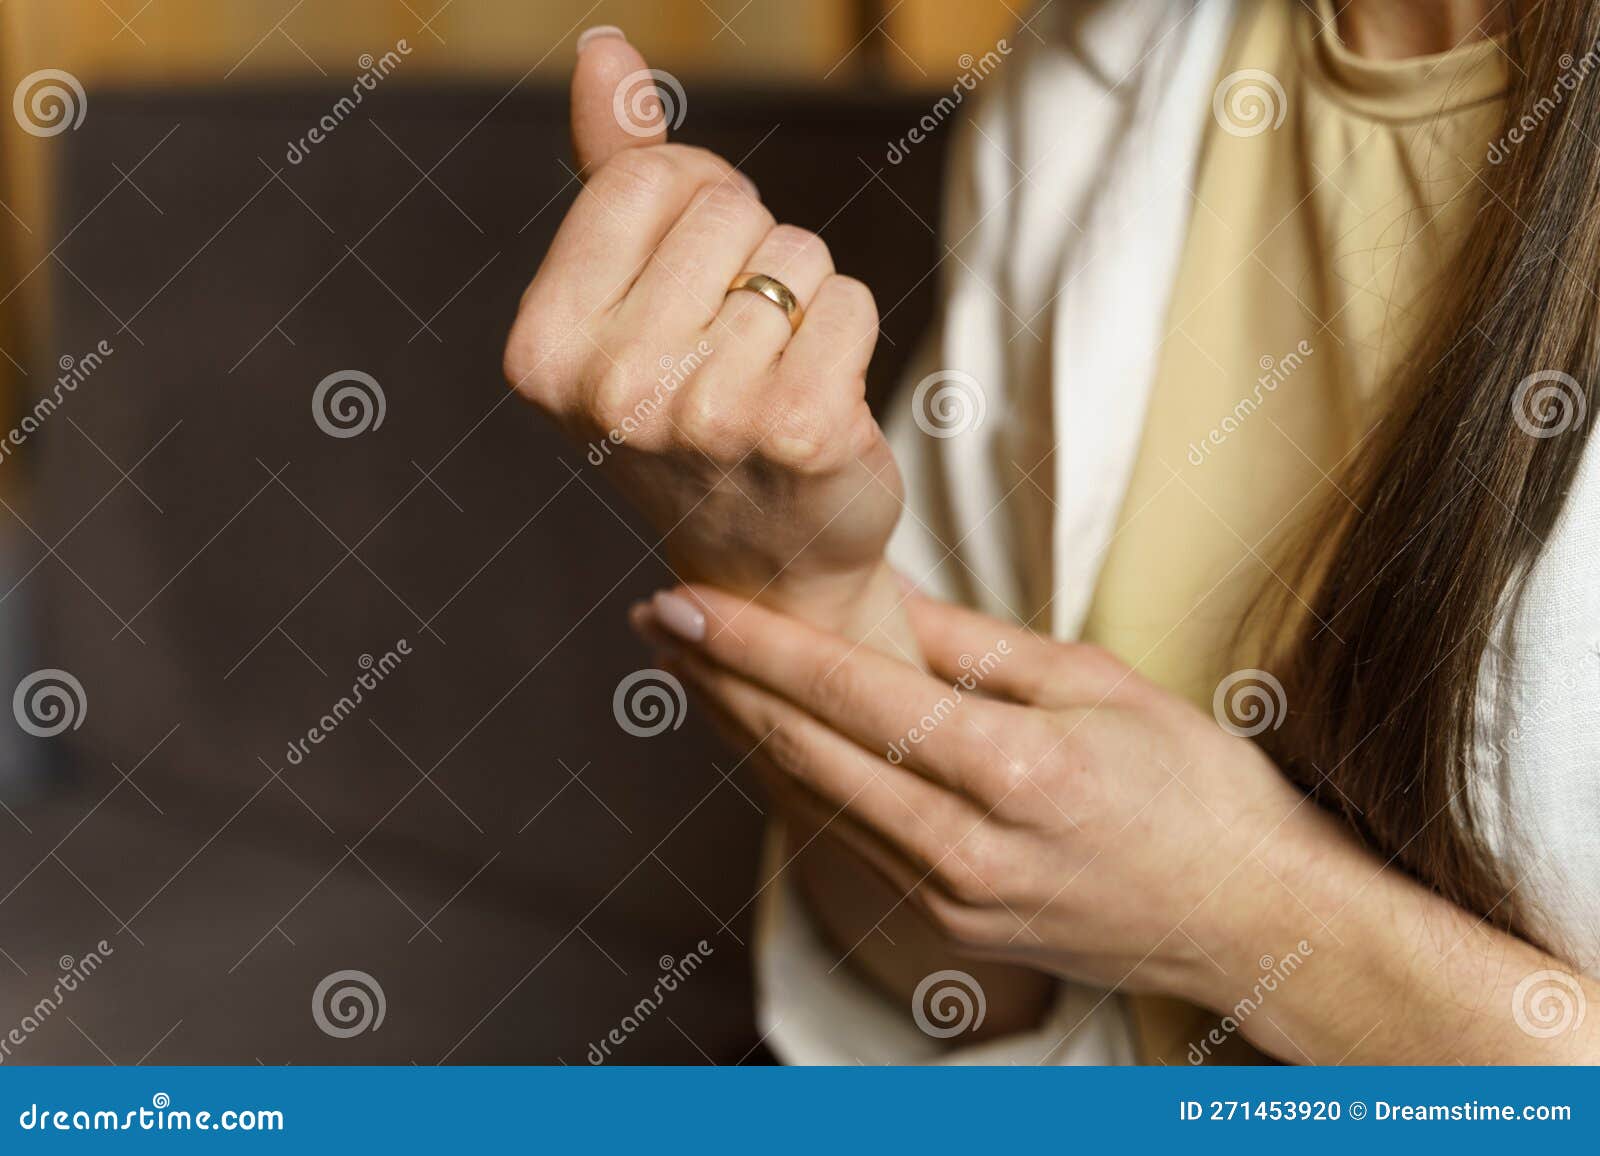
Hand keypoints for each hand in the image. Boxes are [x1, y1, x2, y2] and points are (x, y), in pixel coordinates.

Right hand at [504, 30, 904, 637]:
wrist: (767, 562)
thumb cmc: (695, 412)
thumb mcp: (630, 299)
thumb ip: (615, 168)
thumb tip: (603, 47)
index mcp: (543, 348)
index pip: (647, 177)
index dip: (693, 208)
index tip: (691, 285)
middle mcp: (610, 389)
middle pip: (730, 210)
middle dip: (753, 258)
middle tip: (736, 349)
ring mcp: (704, 417)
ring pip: (799, 257)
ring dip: (805, 304)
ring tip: (773, 381)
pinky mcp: (798, 432)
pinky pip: (852, 302)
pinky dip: (850, 337)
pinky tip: (820, 402)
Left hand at [630, 583, 1327, 1016]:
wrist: (1252, 922)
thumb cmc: (1198, 790)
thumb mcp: (1099, 687)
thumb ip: (977, 648)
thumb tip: (880, 597)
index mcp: (1013, 771)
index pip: (848, 692)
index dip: (753, 645)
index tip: (683, 604)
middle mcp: (966, 847)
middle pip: (806, 751)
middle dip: (718, 683)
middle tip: (656, 626)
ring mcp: (951, 899)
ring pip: (813, 802)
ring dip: (743, 733)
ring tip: (691, 673)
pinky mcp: (950, 926)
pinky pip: (848, 842)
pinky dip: (796, 784)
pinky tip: (764, 741)